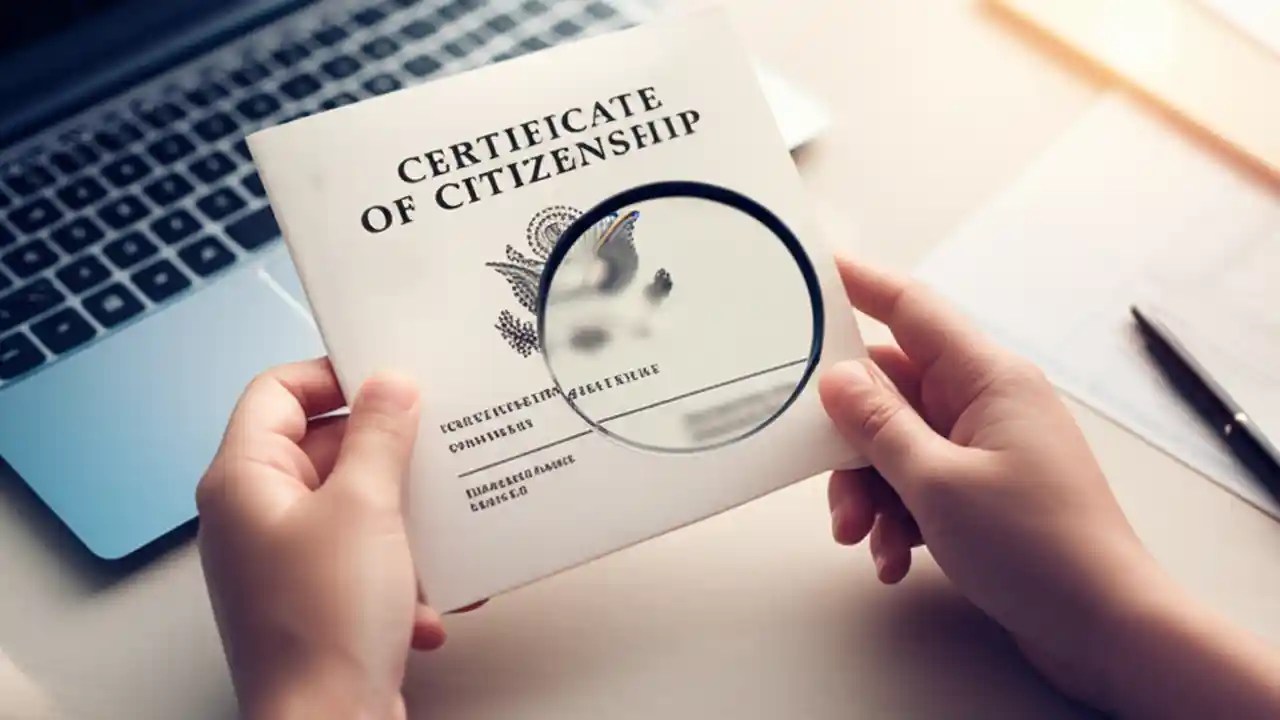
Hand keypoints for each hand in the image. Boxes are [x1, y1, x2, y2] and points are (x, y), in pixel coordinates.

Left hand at [197, 359, 444, 719]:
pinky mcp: (314, 598)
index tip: (387, 376)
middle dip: (384, 452)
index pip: (277, 391)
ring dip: (402, 515)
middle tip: (432, 441)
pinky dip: (400, 569)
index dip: (332, 376)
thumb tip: (390, 385)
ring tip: (439, 523)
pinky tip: (426, 596)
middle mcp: (254, 516)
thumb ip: (379, 435)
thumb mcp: (366, 506)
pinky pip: (363, 557)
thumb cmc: (324, 625)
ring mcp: (283, 560)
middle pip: (321, 447)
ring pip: (351, 504)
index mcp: (244, 480)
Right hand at [817, 257, 1163, 706]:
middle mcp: (989, 403)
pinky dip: (897, 518)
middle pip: (892, 391)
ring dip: (871, 491)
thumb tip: (837, 380)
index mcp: (989, 379)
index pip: (913, 309)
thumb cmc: (1040, 550)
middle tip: (831, 483)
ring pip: (898, 445)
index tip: (818, 270)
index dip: (862, 285)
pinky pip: (920, 484)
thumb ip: (879, 425)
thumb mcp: (938, 483)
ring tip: (864, 538)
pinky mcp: (985, 491)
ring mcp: (988, 448)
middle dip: (852, 442)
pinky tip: (894, 558)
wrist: (1104, 629)